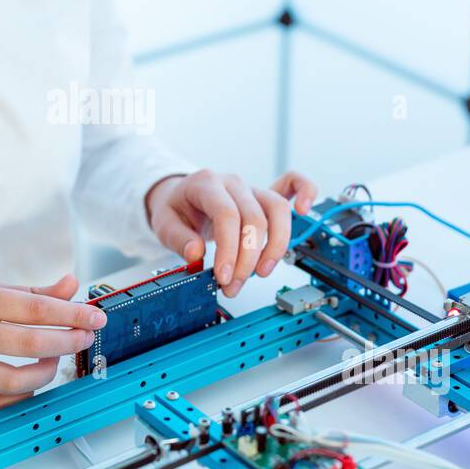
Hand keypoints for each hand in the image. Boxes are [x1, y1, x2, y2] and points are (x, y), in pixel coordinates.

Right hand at [0, 271, 104, 411]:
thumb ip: (28, 290)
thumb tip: (71, 286)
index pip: (34, 310)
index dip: (71, 315)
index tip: (94, 317)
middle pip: (29, 345)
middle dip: (67, 342)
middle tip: (84, 337)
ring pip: (12, 382)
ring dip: (44, 373)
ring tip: (53, 360)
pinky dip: (16, 395)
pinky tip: (29, 381)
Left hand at [145, 169, 318, 297]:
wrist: (181, 196)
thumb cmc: (177, 208)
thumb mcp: (164, 223)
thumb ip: (178, 239)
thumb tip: (196, 254)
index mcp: (207, 184)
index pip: (227, 215)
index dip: (229, 250)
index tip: (224, 277)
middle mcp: (233, 183)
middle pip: (254, 218)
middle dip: (247, 259)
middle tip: (234, 284)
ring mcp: (252, 188)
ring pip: (277, 209)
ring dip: (275, 245)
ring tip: (262, 272)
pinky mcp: (264, 195)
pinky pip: (292, 183)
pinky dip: (305, 192)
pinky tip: (305, 210)